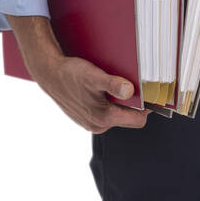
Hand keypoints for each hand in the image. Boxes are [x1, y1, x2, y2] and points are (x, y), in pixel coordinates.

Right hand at [31, 54, 150, 133]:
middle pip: (129, 118)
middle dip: (134, 104)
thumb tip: (130, 91)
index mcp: (103, 118)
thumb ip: (113, 85)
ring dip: (121, 103)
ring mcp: (91, 124)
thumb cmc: (70, 74)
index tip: (151, 93)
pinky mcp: (86, 119)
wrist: (48, 75)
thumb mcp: (93, 76)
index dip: (148, 107)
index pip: (138, 120)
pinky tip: (102, 89)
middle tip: (134, 85)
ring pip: (117, 115)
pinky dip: (109, 103)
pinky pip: (105, 114)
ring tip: (116, 85)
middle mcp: (98, 126)